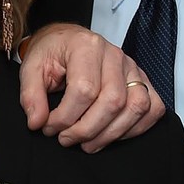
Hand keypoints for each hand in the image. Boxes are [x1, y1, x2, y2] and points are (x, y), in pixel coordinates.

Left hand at [15, 24, 165, 150]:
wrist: (66, 40)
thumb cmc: (52, 53)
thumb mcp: (31, 68)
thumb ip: (31, 95)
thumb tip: (37, 122)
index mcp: (86, 46)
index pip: (84, 89)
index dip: (65, 117)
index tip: (49, 128)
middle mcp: (115, 55)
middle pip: (112, 101)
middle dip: (86, 129)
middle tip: (66, 139)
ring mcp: (133, 68)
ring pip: (136, 107)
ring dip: (110, 134)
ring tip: (86, 143)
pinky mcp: (143, 81)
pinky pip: (153, 108)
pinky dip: (135, 128)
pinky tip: (110, 135)